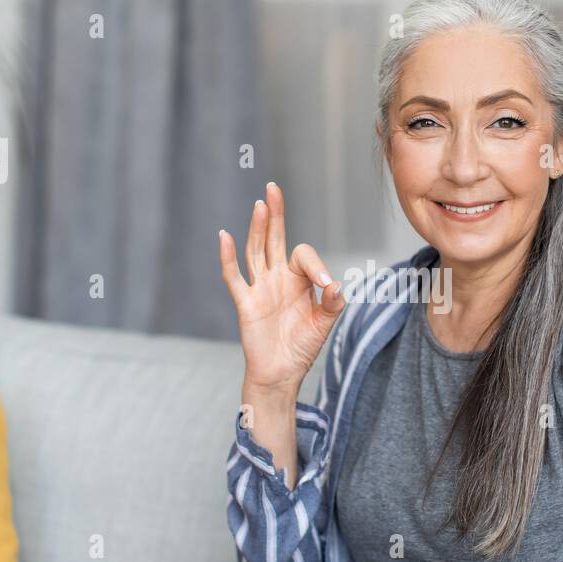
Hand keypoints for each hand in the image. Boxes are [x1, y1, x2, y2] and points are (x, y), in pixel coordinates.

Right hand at [218, 182, 345, 394]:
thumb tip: (337, 285)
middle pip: (273, 238)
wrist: (281, 374)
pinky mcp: (245, 303)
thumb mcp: (324, 324)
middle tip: (273, 187)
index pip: (303, 255)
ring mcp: (259, 289)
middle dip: (275, 214)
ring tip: (260, 205)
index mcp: (297, 280)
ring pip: (256, 251)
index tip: (326, 285)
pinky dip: (228, 257)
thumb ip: (333, 304)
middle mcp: (277, 279)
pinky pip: (234, 277)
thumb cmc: (301, 348)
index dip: (316, 264)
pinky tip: (225, 236)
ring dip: (257, 228)